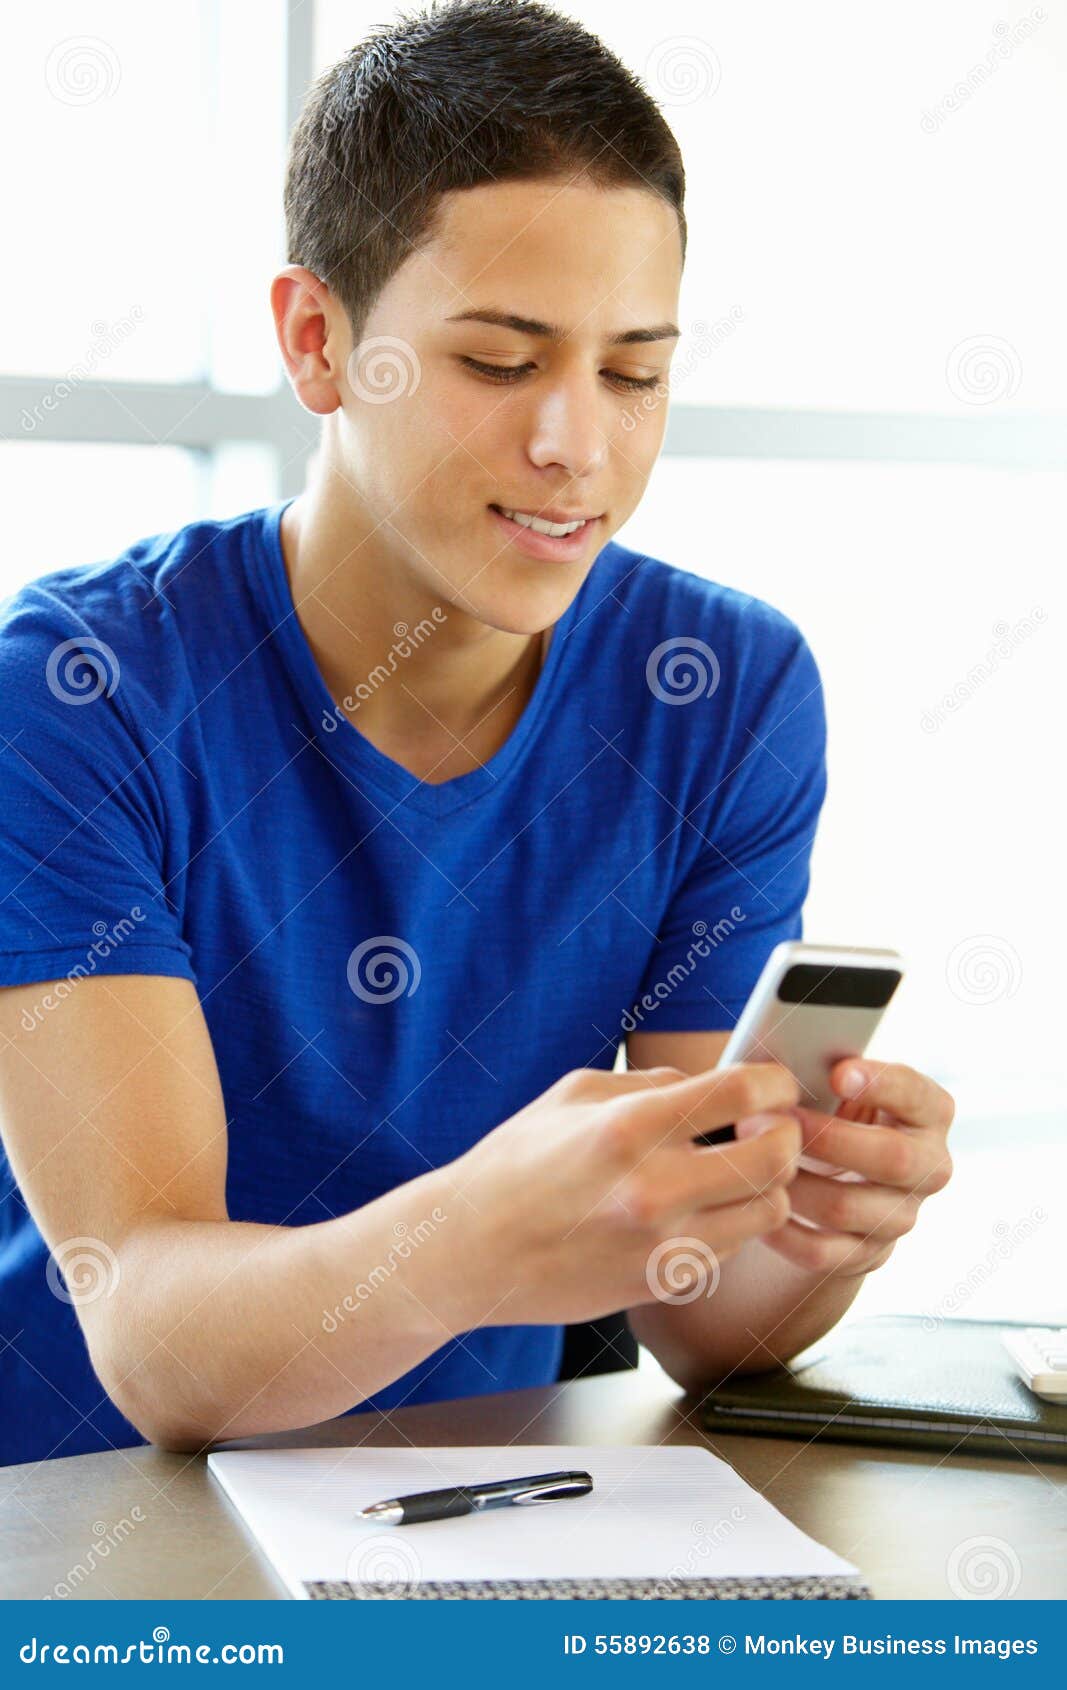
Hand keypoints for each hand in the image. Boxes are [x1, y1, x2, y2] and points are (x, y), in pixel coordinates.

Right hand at [445, 1062, 803, 1327]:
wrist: (471, 1250)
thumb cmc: (517, 1163)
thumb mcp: (575, 1093)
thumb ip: (653, 1083)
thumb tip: (716, 1080)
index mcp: (631, 1128)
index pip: (744, 1093)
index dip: (775, 1083)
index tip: (773, 1085)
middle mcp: (655, 1189)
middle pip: (777, 1157)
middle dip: (786, 1134)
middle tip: (769, 1127)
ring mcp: (664, 1245)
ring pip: (768, 1210)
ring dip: (766, 1184)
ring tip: (737, 1169)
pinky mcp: (665, 1284)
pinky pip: (731, 1247)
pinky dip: (730, 1223)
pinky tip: (700, 1206)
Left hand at [740, 1059, 955, 1277]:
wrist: (836, 1172)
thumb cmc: (831, 1108)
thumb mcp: (840, 1085)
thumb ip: (825, 1069)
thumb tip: (778, 1062)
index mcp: (929, 1112)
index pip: (917, 1094)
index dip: (881, 1083)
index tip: (837, 1074)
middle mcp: (929, 1166)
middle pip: (891, 1158)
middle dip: (828, 1139)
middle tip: (776, 1122)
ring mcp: (902, 1215)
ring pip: (848, 1208)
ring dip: (794, 1185)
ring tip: (754, 1163)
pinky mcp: (869, 1254)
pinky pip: (824, 1252)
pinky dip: (785, 1233)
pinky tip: (757, 1209)